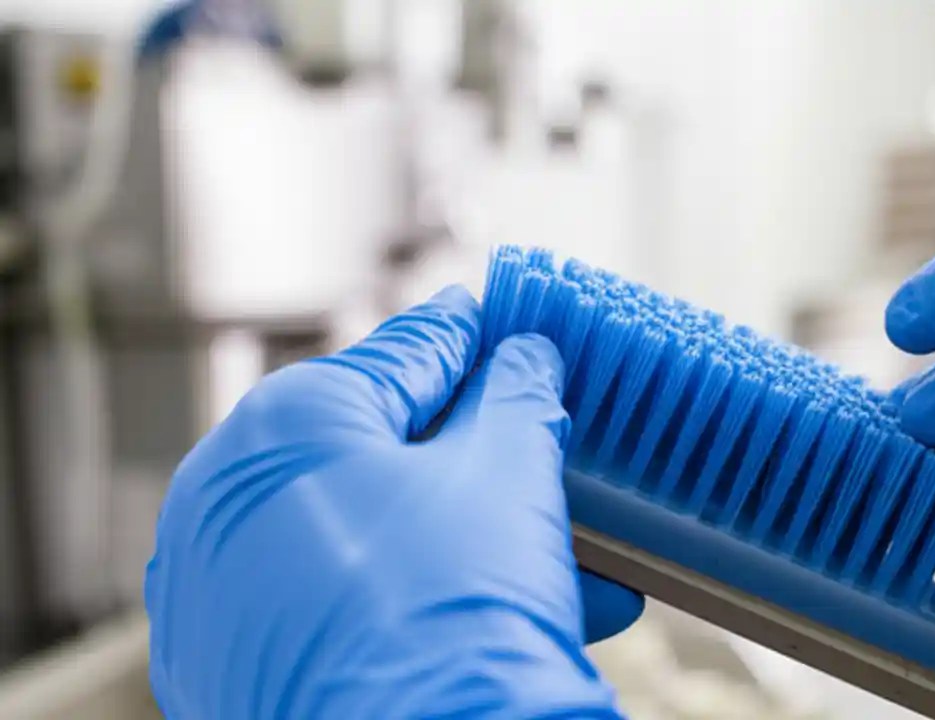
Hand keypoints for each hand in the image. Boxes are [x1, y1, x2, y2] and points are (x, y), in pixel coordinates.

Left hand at [145, 286, 641, 718]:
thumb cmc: (455, 612)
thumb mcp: (508, 473)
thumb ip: (517, 395)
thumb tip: (522, 359)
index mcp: (284, 422)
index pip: (403, 354)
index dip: (468, 337)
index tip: (497, 324)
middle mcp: (225, 497)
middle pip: (386, 454)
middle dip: (487, 459)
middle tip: (545, 448)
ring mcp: (219, 591)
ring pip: (375, 538)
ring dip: (479, 542)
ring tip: (576, 564)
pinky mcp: (230, 667)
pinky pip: (346, 603)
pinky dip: (423, 598)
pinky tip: (514, 611)